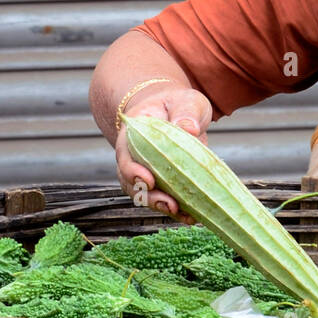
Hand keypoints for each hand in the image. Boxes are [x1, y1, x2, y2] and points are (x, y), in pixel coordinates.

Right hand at [114, 85, 212, 224]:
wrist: (174, 112)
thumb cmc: (178, 104)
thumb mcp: (186, 100)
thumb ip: (186, 111)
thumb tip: (190, 129)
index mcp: (133, 133)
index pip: (125, 155)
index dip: (133, 171)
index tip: (149, 180)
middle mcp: (133, 157)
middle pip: (131, 183)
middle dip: (149, 197)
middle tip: (170, 205)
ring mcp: (145, 173)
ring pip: (145, 196)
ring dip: (162, 207)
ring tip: (184, 215)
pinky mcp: (161, 184)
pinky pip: (163, 200)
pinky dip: (176, 211)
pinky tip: (192, 217)